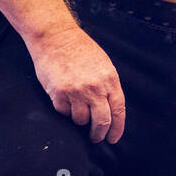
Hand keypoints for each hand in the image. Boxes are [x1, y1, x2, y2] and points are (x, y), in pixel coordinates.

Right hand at [26, 25, 126, 143]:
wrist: (57, 37)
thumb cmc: (81, 50)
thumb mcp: (103, 65)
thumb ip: (107, 86)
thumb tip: (110, 109)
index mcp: (110, 79)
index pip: (118, 110)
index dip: (117, 128)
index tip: (113, 138)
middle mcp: (95, 87)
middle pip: (102, 121)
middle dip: (99, 133)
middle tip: (96, 138)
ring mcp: (77, 91)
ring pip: (81, 119)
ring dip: (79, 119)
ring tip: (76, 107)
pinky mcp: (59, 94)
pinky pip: (64, 112)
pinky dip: (64, 110)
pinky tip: (64, 98)